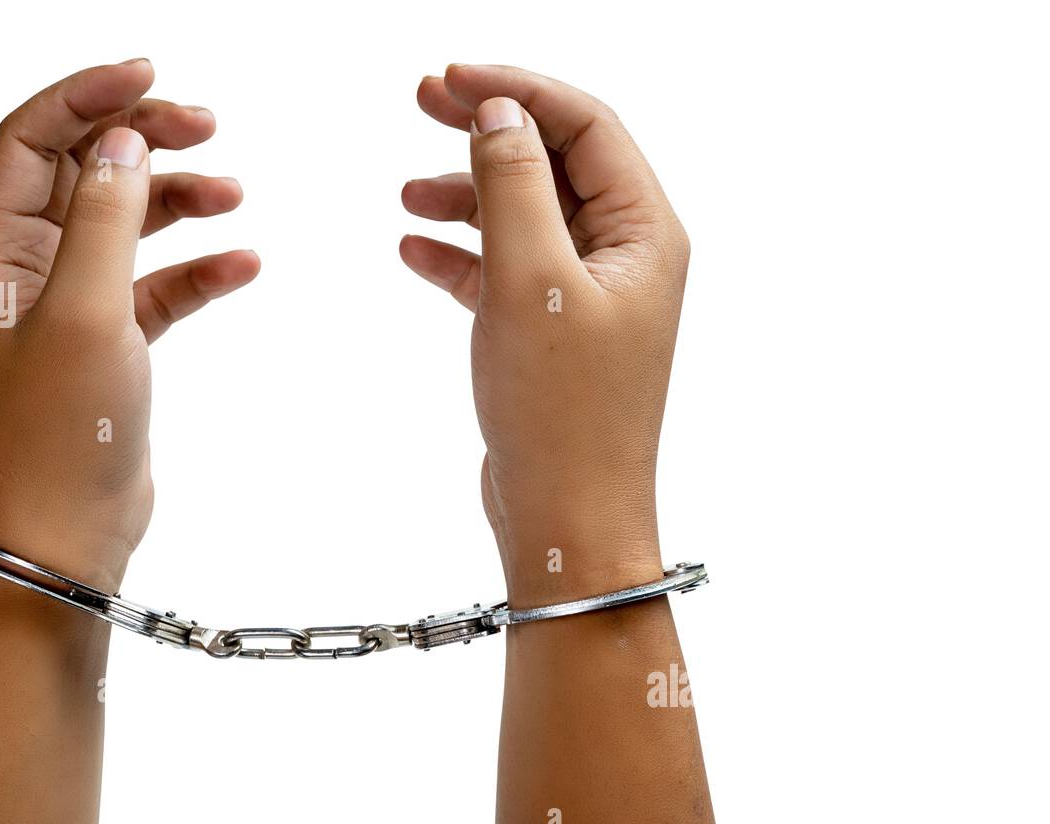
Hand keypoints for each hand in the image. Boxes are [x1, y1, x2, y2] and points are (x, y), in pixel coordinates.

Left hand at [0, 60, 258, 590]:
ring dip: (179, 200)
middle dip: (143, 140)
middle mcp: (28, 267)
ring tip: (234, 193)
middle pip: (83, 170)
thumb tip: (122, 140)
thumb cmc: (58, 432)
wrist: (68, 532)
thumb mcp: (84, 310)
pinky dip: (199, 269)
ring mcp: (73, 304)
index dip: (86, 95)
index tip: (152, 74)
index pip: (31, 138)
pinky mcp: (113, 342)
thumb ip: (104, 216)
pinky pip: (160, 284)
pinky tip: (244, 264)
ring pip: (128, 222)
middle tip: (208, 126)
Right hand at [401, 64, 689, 604]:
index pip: (585, 125)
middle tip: (421, 98)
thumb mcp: (529, 282)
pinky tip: (413, 248)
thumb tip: (499, 114)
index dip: (518, 90)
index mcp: (643, 233)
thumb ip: (512, 186)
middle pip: (554, 160)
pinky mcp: (550, 331)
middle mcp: (624, 256)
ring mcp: (586, 294)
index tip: (451, 77)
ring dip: (465, 194)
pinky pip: (504, 268)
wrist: (565, 519)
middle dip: (487, 128)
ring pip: (524, 213)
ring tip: (405, 194)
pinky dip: (460, 253)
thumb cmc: (563, 415)